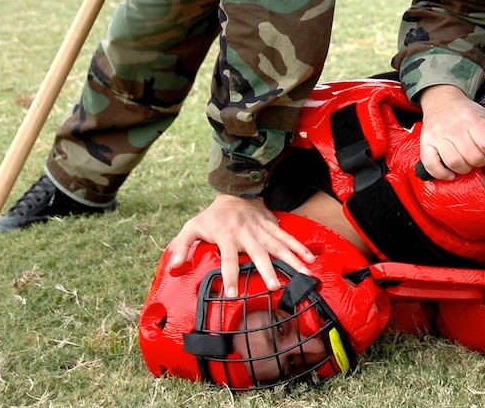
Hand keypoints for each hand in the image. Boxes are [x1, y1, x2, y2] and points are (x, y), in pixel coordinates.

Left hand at [166, 193, 315, 297]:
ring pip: (279, 247)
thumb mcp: (192, 227)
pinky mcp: (273, 227)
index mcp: (227, 236)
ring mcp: (262, 230)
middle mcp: (247, 234)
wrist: (236, 191)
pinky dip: (300, 248)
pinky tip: (310, 260)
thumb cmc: (213, 215)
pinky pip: (288, 238)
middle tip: (275, 286)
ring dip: (292, 261)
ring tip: (304, 275)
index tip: (234, 294)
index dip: (230, 276)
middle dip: (267, 270)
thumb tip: (174, 267)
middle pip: (259, 254)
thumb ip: (182, 246)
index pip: (228, 259)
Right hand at [418, 84, 484, 179]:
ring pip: (455, 163)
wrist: (441, 100)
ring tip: (466, 162)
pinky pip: (431, 165)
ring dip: (464, 169)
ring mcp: (438, 135)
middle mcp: (454, 127)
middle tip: (478, 156)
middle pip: (473, 157)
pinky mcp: (425, 143)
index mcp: (471, 119)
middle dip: (480, 162)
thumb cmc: (467, 112)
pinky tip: (450, 173)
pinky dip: (441, 173)